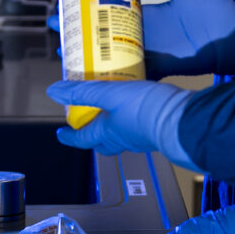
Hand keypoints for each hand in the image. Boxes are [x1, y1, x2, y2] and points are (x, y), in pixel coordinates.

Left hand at [46, 79, 197, 169]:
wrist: (180, 119)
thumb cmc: (145, 109)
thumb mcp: (109, 94)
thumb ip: (83, 92)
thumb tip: (54, 91)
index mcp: (107, 133)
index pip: (82, 138)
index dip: (70, 136)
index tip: (61, 133)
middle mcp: (122, 139)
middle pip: (101, 142)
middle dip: (91, 134)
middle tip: (86, 122)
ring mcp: (140, 137)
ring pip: (120, 136)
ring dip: (112, 126)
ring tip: (111, 109)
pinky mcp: (155, 130)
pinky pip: (137, 128)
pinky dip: (130, 120)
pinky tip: (136, 106)